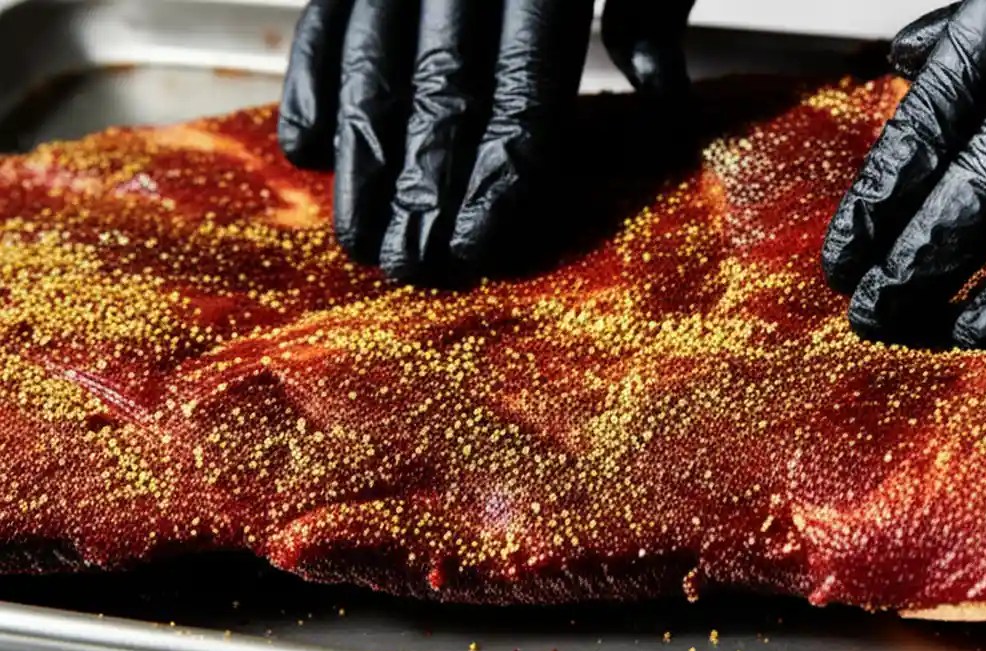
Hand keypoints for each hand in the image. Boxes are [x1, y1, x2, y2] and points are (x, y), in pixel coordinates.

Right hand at [278, 0, 693, 282]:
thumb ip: (652, 12)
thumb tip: (659, 112)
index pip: (519, 92)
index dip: (495, 178)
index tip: (477, 249)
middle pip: (437, 91)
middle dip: (418, 188)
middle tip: (407, 269)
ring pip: (372, 62)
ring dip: (360, 160)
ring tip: (357, 238)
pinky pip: (327, 17)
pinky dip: (314, 79)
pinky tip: (305, 149)